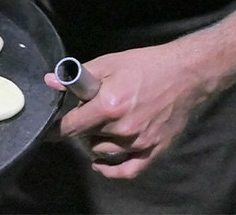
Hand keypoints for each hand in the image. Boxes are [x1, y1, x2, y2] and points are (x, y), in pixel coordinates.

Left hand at [45, 42, 214, 178]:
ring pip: (104, 152)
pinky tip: (101, 166)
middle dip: (85, 126)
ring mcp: (139, 142)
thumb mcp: (110, 63)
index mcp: (109, 105)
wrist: (186, 73)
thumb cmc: (146, 64)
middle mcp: (123, 128)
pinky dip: (111, 172)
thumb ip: (78, 76)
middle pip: (88, 138)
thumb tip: (50, 80)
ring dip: (97, 142)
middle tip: (91, 112)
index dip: (58, 129)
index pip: (73, 126)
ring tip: (101, 127)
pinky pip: (128, 170)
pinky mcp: (154, 150)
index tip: (49, 132)